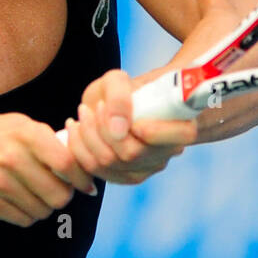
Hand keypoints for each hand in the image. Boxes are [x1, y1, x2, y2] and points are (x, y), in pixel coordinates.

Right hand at [0, 113, 97, 227]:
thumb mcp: (19, 125)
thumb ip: (50, 141)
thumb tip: (84, 164)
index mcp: (26, 134)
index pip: (68, 164)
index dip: (82, 178)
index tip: (85, 184)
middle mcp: (12, 157)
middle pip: (59, 195)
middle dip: (63, 195)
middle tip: (57, 189)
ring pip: (43, 211)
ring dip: (44, 206)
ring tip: (34, 193)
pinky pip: (24, 219)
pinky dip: (27, 214)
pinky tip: (18, 200)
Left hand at [63, 68, 197, 185]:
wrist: (112, 105)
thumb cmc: (121, 91)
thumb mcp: (118, 80)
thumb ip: (119, 97)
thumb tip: (118, 130)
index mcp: (180, 123)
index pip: (182, 135)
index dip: (155, 130)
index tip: (131, 116)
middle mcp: (167, 151)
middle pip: (131, 153)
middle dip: (103, 127)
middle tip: (95, 106)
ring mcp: (146, 168)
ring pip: (109, 163)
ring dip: (87, 136)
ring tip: (82, 113)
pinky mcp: (123, 177)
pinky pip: (96, 171)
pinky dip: (79, 148)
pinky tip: (76, 130)